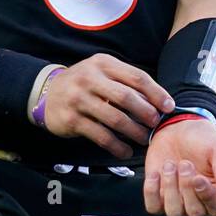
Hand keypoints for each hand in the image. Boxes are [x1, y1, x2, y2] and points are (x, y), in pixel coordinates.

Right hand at [42, 53, 174, 158]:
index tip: (168, 106)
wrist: (46, 93)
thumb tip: (157, 100)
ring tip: (144, 139)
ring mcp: (80, 99)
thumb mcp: (101, 72)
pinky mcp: (72, 120)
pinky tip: (125, 151)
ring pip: (115, 118)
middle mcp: (90, 79)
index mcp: (104, 64)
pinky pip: (100, 136)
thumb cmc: (83, 83)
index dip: (156, 93)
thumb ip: (125, 82)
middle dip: (146, 113)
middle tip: (157, 124)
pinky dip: (117, 146)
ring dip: (134, 131)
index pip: (136, 77)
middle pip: (126, 97)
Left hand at [143, 118, 215, 215]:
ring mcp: (178, 203)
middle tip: (185, 163)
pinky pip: (153, 207)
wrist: (179, 128)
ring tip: (170, 165)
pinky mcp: (159, 198)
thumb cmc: (204, 140)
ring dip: (170, 187)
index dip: (208, 197)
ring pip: (173, 212)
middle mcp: (200, 204)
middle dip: (187, 187)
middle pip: (194, 212)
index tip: (198, 179)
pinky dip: (152, 191)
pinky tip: (156, 173)